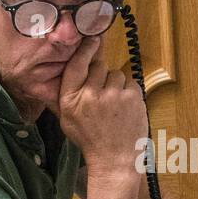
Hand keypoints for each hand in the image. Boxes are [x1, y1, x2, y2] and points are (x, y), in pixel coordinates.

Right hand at [57, 37, 145, 178]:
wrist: (114, 160)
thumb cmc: (90, 139)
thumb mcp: (67, 120)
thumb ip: (65, 95)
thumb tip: (65, 66)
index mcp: (71, 100)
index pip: (76, 65)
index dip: (85, 49)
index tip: (92, 38)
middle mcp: (90, 95)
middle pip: (98, 66)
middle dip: (101, 75)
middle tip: (103, 95)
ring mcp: (113, 96)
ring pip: (116, 74)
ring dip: (116, 85)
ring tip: (114, 105)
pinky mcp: (132, 97)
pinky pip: (130, 83)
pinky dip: (129, 93)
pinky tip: (124, 109)